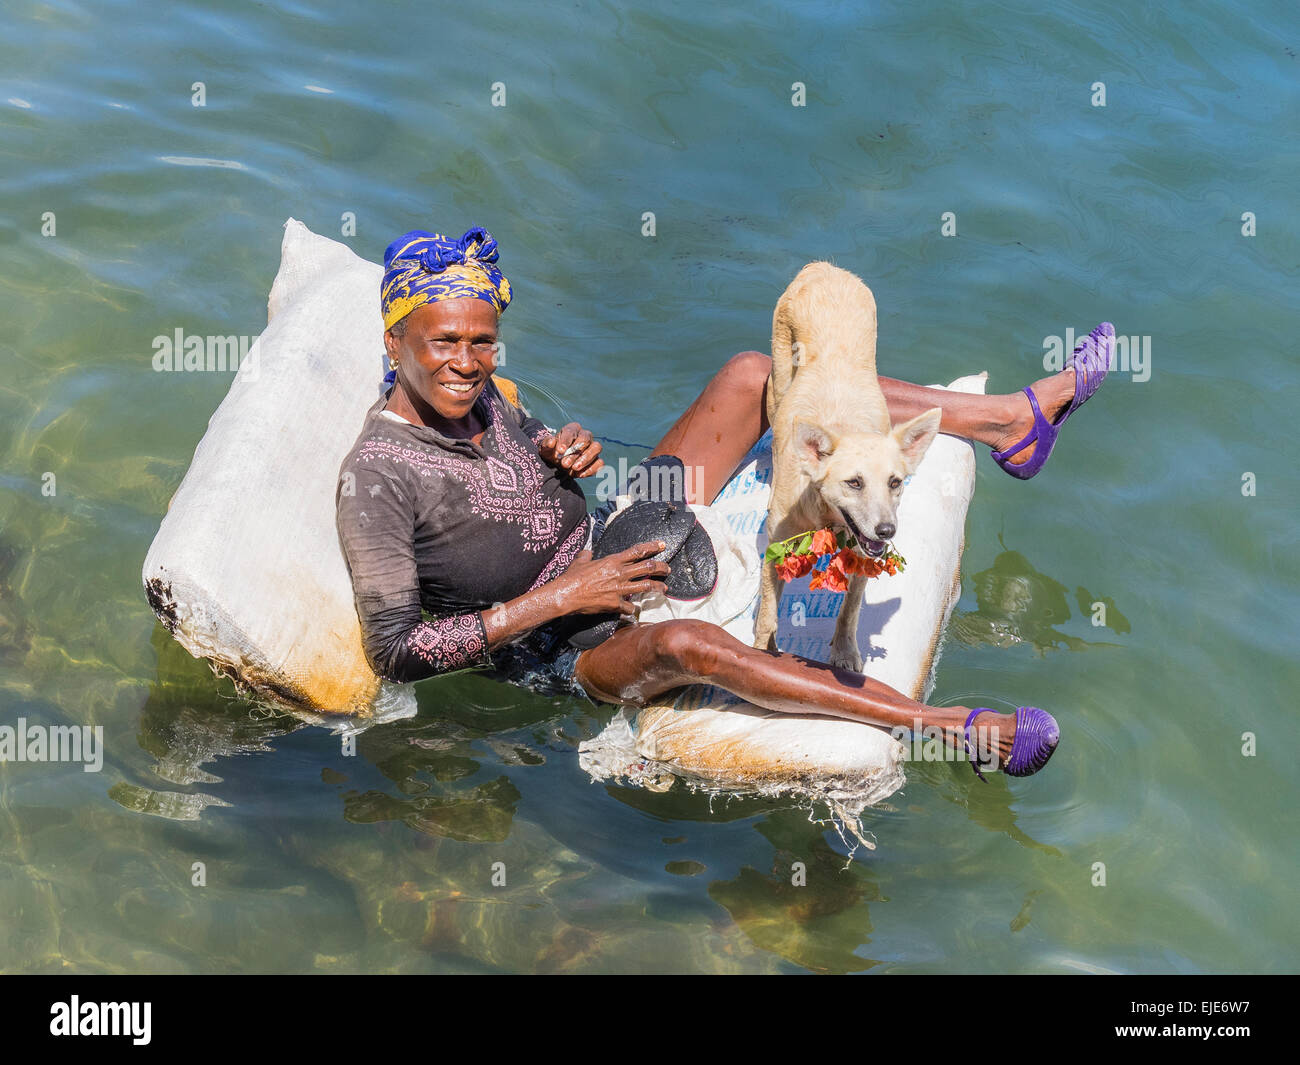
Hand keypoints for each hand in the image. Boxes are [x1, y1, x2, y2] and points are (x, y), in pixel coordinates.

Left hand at [537, 422, 603, 477]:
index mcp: (572, 429)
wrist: (558, 465)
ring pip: (597, 448)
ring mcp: (593, 448)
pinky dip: (591, 469)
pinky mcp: (597, 460)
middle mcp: (585, 436)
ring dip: (586, 459)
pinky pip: (600, 463)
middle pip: (585, 439)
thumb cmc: (552, 453)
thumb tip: (552, 442)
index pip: (571, 431)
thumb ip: (547, 444)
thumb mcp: (546, 449)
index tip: (560, 451)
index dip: (566, 440)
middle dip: (575, 452)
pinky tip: (579, 475)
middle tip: (564, 464)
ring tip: (574, 468)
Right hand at [551, 541, 669, 617]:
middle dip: (662, 567)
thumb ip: (587, 555)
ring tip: (664, 589)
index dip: (652, 547)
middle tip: (667, 569)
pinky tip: (632, 610)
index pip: (638, 550)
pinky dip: (632, 609)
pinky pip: (630, 608)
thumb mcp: (580, 560)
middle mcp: (620, 573)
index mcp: (613, 561)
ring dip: (658, 587)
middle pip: (648, 567)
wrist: (566, 594)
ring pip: (646, 586)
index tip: (662, 545)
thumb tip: (588, 552)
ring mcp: (619, 589)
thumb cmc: (572, 577)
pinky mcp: (616, 604)